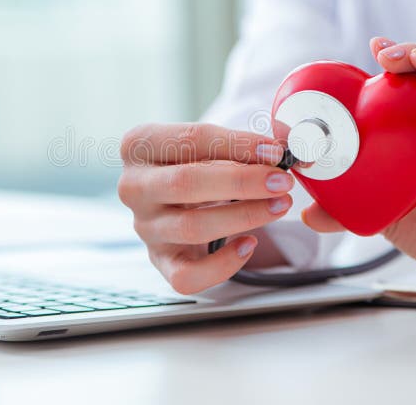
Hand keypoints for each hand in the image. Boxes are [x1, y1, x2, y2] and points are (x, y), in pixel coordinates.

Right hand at [118, 123, 294, 293]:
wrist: (175, 196)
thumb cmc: (193, 163)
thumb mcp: (206, 144)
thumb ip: (235, 145)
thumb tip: (276, 154)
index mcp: (139, 145)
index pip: (191, 140)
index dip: (238, 145)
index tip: (275, 152)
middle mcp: (134, 187)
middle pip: (186, 183)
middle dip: (241, 182)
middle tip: (280, 181)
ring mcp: (145, 227)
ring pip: (192, 227)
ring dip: (244, 216)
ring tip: (278, 206)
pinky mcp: (160, 261)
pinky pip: (188, 275)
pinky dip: (223, 264)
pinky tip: (248, 244)